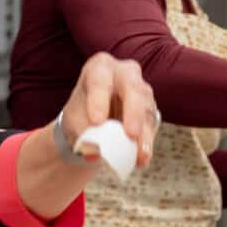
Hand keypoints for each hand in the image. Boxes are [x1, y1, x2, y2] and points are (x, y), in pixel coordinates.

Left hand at [62, 53, 157, 169]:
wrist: (92, 122)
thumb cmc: (82, 113)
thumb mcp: (75, 122)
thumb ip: (83, 134)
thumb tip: (94, 152)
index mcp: (100, 68)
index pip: (100, 80)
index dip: (99, 100)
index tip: (97, 122)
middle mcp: (125, 73)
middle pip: (133, 89)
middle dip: (133, 112)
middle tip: (131, 134)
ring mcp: (141, 91)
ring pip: (146, 109)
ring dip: (144, 134)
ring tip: (139, 155)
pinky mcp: (150, 110)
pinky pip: (151, 125)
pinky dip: (146, 142)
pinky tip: (142, 158)